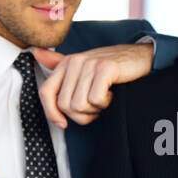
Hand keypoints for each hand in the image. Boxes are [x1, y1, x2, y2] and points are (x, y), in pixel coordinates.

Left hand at [33, 43, 155, 128]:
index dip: (52, 113)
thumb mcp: (84, 67)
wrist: (141, 58)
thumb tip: (36, 53)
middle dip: (81, 114)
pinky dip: (106, 103)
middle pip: (64, 105)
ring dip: (95, 109)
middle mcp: (75, 61)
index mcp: (66, 63)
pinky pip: (95, 99)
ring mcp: (90, 63)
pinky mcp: (105, 68)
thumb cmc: (112, 68)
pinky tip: (113, 93)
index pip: (46, 93)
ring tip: (105, 98)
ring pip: (79, 105)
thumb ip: (59, 62)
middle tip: (96, 107)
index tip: (63, 124)